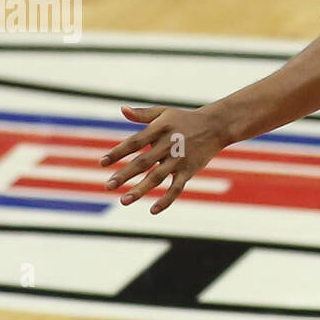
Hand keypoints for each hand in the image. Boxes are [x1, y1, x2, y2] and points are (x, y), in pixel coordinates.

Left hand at [100, 104, 228, 213]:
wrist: (217, 125)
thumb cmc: (185, 119)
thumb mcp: (164, 112)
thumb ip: (142, 114)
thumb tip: (122, 109)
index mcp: (160, 129)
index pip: (135, 142)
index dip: (118, 152)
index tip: (102, 163)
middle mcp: (169, 144)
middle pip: (144, 161)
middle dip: (125, 174)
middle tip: (108, 185)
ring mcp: (180, 159)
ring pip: (157, 176)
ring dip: (140, 189)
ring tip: (124, 200)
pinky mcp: (189, 170)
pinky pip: (177, 187)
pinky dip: (166, 200)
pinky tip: (153, 210)